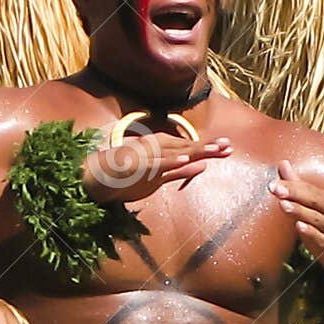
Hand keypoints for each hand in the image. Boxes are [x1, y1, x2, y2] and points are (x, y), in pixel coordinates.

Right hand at [81, 132, 231, 204]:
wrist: (95, 178)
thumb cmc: (126, 176)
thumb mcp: (159, 176)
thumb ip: (180, 170)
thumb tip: (203, 165)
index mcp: (161, 150)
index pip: (189, 148)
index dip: (208, 147)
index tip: (228, 147)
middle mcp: (155, 149)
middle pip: (185, 147)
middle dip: (207, 146)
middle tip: (228, 146)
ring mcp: (146, 156)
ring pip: (175, 152)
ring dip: (195, 150)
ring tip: (214, 149)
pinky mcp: (137, 166)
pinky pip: (157, 163)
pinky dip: (172, 161)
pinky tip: (186, 159)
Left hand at [271, 159, 323, 285]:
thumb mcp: (314, 209)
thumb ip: (298, 188)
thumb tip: (283, 164)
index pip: (310, 190)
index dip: (292, 185)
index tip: (273, 184)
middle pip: (316, 201)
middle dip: (296, 193)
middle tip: (275, 188)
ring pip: (319, 220)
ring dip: (301, 212)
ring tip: (283, 205)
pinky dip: (313, 234)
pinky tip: (299, 228)